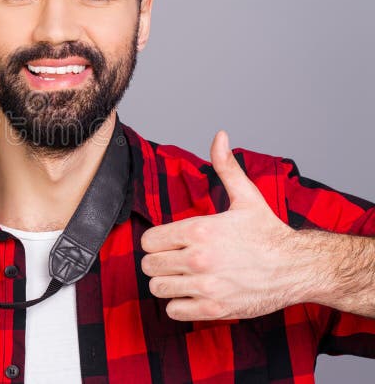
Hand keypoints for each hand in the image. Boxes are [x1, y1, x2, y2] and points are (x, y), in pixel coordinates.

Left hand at [140, 130, 301, 320]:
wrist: (298, 267)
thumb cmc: (269, 233)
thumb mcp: (246, 196)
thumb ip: (225, 167)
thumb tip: (219, 136)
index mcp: (199, 230)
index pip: (148, 240)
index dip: (156, 241)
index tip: (168, 243)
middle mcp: (199, 258)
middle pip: (148, 264)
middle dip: (158, 261)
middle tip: (173, 260)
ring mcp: (206, 285)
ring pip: (157, 287)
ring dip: (166, 283)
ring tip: (181, 277)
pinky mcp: (214, 308)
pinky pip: (174, 310)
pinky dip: (179, 304)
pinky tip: (192, 293)